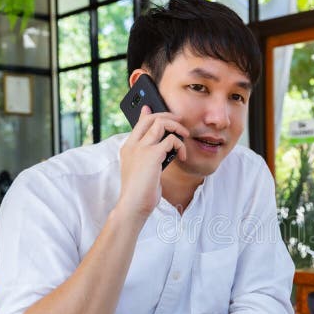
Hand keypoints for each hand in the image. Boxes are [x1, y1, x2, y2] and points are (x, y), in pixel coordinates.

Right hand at [116, 105, 188, 219]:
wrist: (133, 205)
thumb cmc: (140, 192)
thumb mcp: (142, 171)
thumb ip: (149, 157)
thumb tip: (162, 149)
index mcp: (128, 148)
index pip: (138, 124)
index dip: (146, 114)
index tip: (151, 108)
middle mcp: (133, 145)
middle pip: (150, 118)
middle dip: (167, 116)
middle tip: (179, 121)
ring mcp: (141, 148)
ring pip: (161, 124)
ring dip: (177, 127)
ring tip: (185, 136)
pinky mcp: (152, 155)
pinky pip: (171, 140)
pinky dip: (180, 145)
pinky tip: (182, 155)